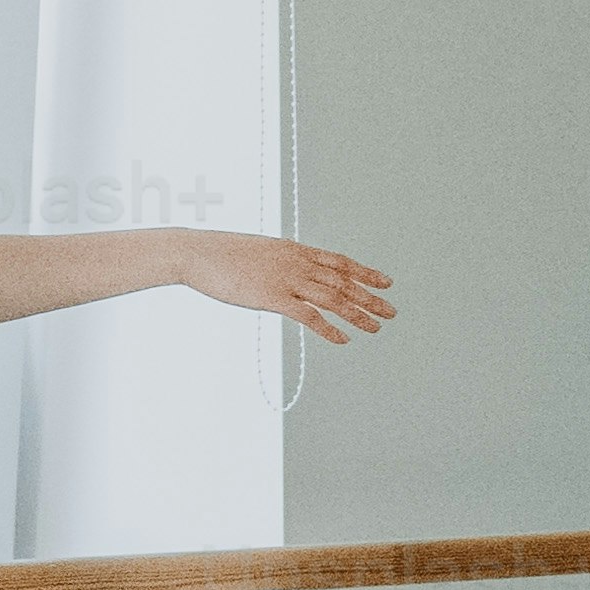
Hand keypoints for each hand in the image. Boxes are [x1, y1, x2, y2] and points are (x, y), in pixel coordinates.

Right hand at [187, 231, 395, 342]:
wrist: (197, 252)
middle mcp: (298, 263)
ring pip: (334, 299)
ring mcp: (287, 280)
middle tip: (391, 312)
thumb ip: (281, 257)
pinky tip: (343, 339)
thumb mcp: (261, 249)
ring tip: (376, 328)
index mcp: (296, 249)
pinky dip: (329, 329)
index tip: (386, 282)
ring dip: (358, 315)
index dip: (366, 273)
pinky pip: (310, 316)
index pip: (340, 262)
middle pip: (344, 282)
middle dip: (370, 298)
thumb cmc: (223, 252)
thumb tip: (290, 257)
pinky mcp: (273, 298)